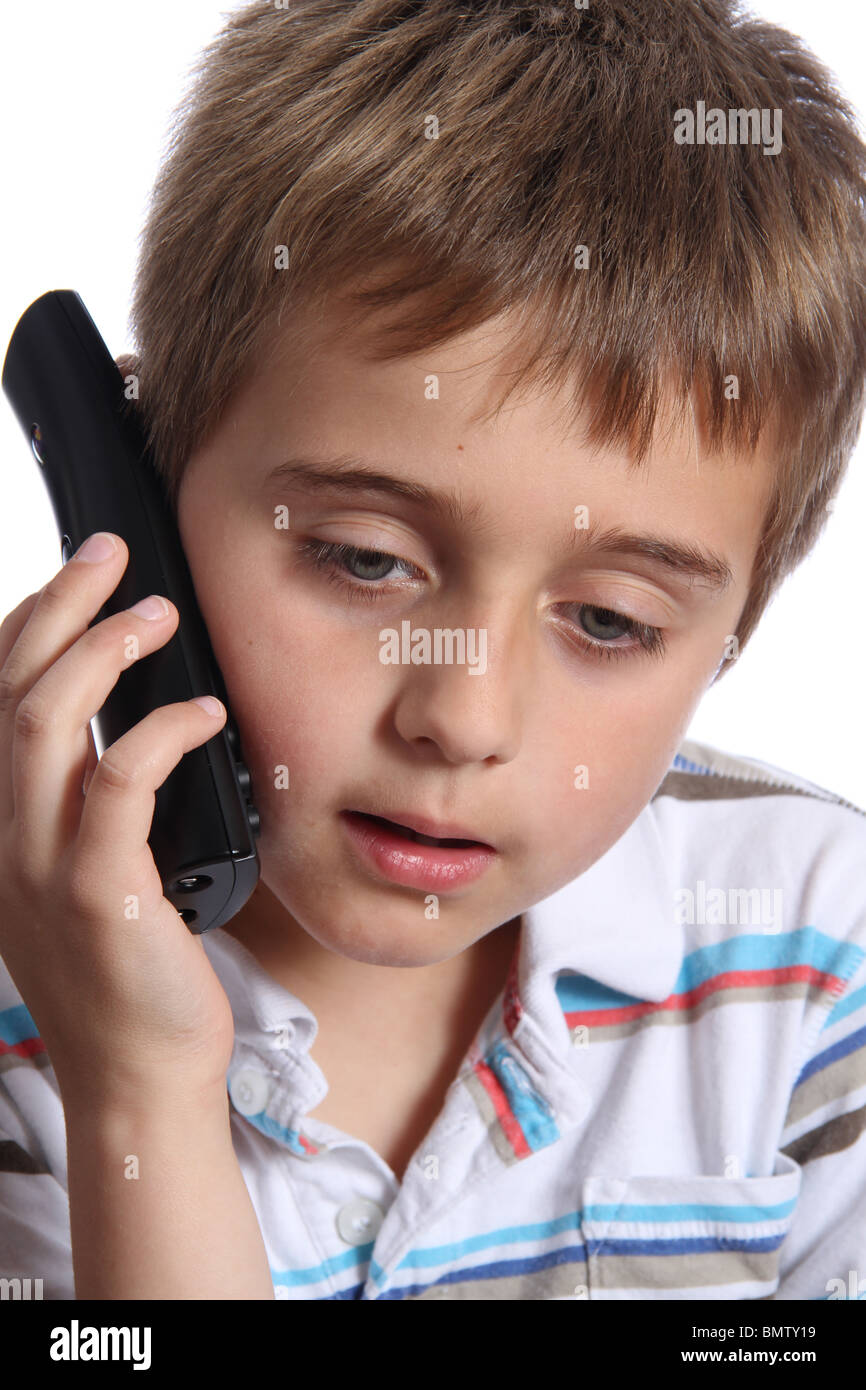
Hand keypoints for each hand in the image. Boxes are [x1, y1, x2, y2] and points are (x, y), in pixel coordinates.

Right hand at [0, 528, 236, 1112]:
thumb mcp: (91, 877)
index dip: (28, 625)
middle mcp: (1, 837)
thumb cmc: (132, 976)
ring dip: (100, 652)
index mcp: (0, 827)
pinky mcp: (97, 892)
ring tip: (157, 616)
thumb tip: (131, 728)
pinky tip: (204, 712)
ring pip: (44, 722)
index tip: (79, 578)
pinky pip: (120, 783)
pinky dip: (162, 732)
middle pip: (9, 690)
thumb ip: (88, 806)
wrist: (138, 1076)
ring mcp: (38, 865)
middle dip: (58, 607)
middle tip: (112, 558)